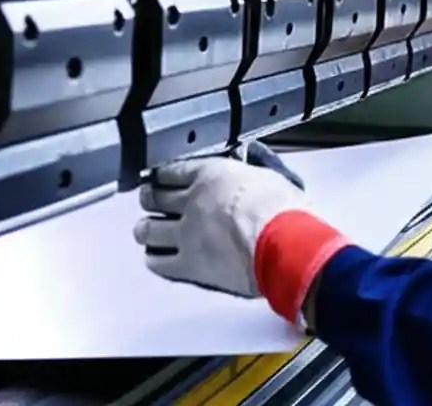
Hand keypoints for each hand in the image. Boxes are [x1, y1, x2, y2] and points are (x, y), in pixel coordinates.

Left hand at [133, 151, 307, 298]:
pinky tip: (155, 257)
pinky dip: (155, 259)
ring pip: (148, 230)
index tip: (160, 177)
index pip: (172, 171)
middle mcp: (192, 202)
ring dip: (146, 229)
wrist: (284, 247)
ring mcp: (186, 235)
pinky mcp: (189, 265)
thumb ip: (250, 171)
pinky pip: (159, 262)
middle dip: (150, 199)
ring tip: (146, 230)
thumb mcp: (269, 177)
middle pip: (153, 198)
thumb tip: (249, 166)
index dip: (163, 174)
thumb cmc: (285, 213)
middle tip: (149, 200)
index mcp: (211, 175)